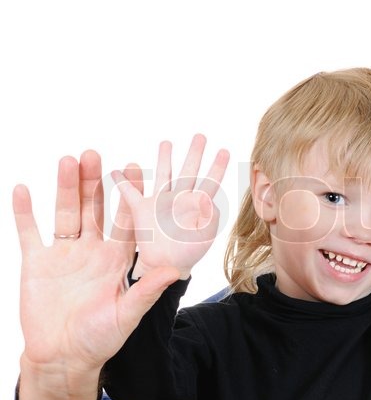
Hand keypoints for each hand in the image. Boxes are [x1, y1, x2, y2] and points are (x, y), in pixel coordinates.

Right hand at [15, 150, 180, 399]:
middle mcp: (92, 250)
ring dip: (65, 187)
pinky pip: (29, 231)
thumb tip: (176, 271)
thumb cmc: (100, 339)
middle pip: (94, 208)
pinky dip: (25, 212)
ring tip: (67, 160)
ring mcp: (64, 254)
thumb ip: (147, 290)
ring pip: (65, 212)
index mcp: (117, 259)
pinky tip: (22, 189)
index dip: (129, 195)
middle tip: (94, 154)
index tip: (135, 166)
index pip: (125, 220)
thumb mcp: (128, 314)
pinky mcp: (36, 263)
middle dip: (94, 181)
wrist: (62, 358)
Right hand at [113, 134, 229, 279]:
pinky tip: (116, 171)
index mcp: (197, 204)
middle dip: (194, 153)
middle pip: (188, 171)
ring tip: (167, 142)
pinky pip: (130, 194)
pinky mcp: (143, 210)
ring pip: (163, 175)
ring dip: (164, 159)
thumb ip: (208, 217)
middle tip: (200, 135)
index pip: (209, 182)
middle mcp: (180, 198)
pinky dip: (123, 183)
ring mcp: (162, 202)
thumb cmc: (189, 251)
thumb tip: (206, 200)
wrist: (167, 264)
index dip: (217, 167)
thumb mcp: (204, 236)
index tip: (224, 150)